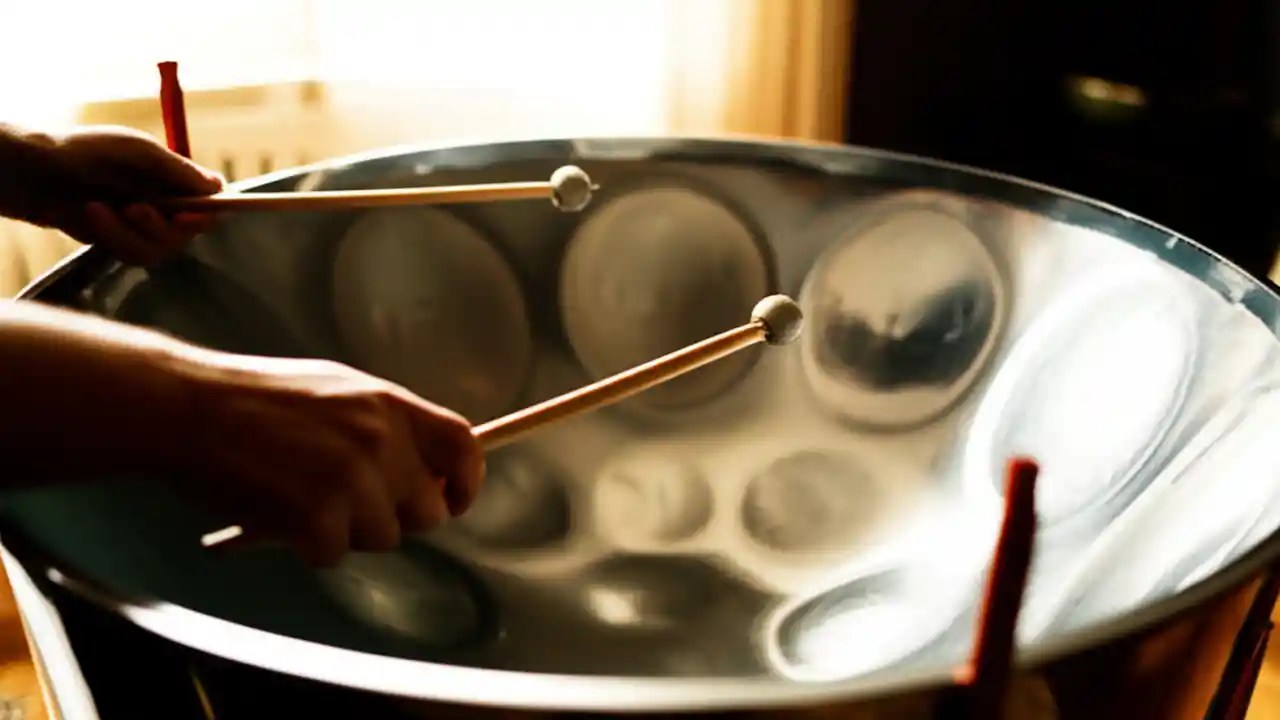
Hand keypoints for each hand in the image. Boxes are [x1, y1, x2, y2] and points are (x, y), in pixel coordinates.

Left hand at [31, 125, 223, 265]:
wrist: (38, 171)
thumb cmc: (89, 150)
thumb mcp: (137, 151)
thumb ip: (178, 170)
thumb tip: (218, 186)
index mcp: (177, 180)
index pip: (211, 202)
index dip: (208, 212)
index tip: (190, 213)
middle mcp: (168, 206)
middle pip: (187, 233)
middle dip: (160, 225)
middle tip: (135, 208)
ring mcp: (146, 228)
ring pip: (161, 249)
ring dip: (130, 232)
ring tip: (98, 208)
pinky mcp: (124, 244)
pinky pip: (134, 254)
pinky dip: (113, 237)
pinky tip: (93, 215)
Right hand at [175, 353, 484, 566]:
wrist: (193, 409)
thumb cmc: (260, 399)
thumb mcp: (341, 392)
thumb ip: (387, 427)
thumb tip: (424, 471)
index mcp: (392, 406)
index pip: (464, 448)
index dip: (467, 482)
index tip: (453, 499)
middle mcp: (383, 443)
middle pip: (428, 510)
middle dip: (397, 517)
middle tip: (355, 507)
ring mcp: (352, 482)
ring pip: (382, 538)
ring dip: (348, 531)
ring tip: (304, 497)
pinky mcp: (319, 518)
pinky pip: (334, 555)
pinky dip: (308, 546)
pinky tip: (280, 512)